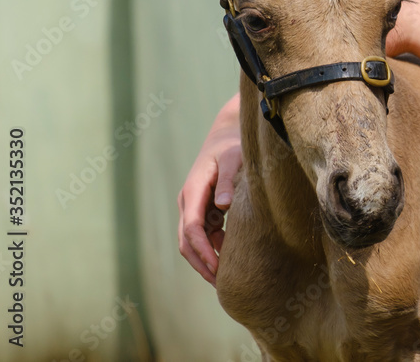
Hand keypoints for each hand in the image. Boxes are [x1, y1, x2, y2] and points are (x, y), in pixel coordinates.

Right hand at [178, 93, 241, 285]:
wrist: (226, 135)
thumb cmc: (232, 145)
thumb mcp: (233, 158)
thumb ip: (227, 180)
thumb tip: (223, 206)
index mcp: (194, 190)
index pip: (192, 228)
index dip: (203, 250)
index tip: (217, 267)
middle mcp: (189, 202)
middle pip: (186, 241)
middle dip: (201, 263)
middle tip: (221, 284)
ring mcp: (194, 207)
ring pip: (192, 241)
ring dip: (206, 259)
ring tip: (226, 279)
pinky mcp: (203, 209)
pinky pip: (203, 235)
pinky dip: (213, 248)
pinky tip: (231, 259)